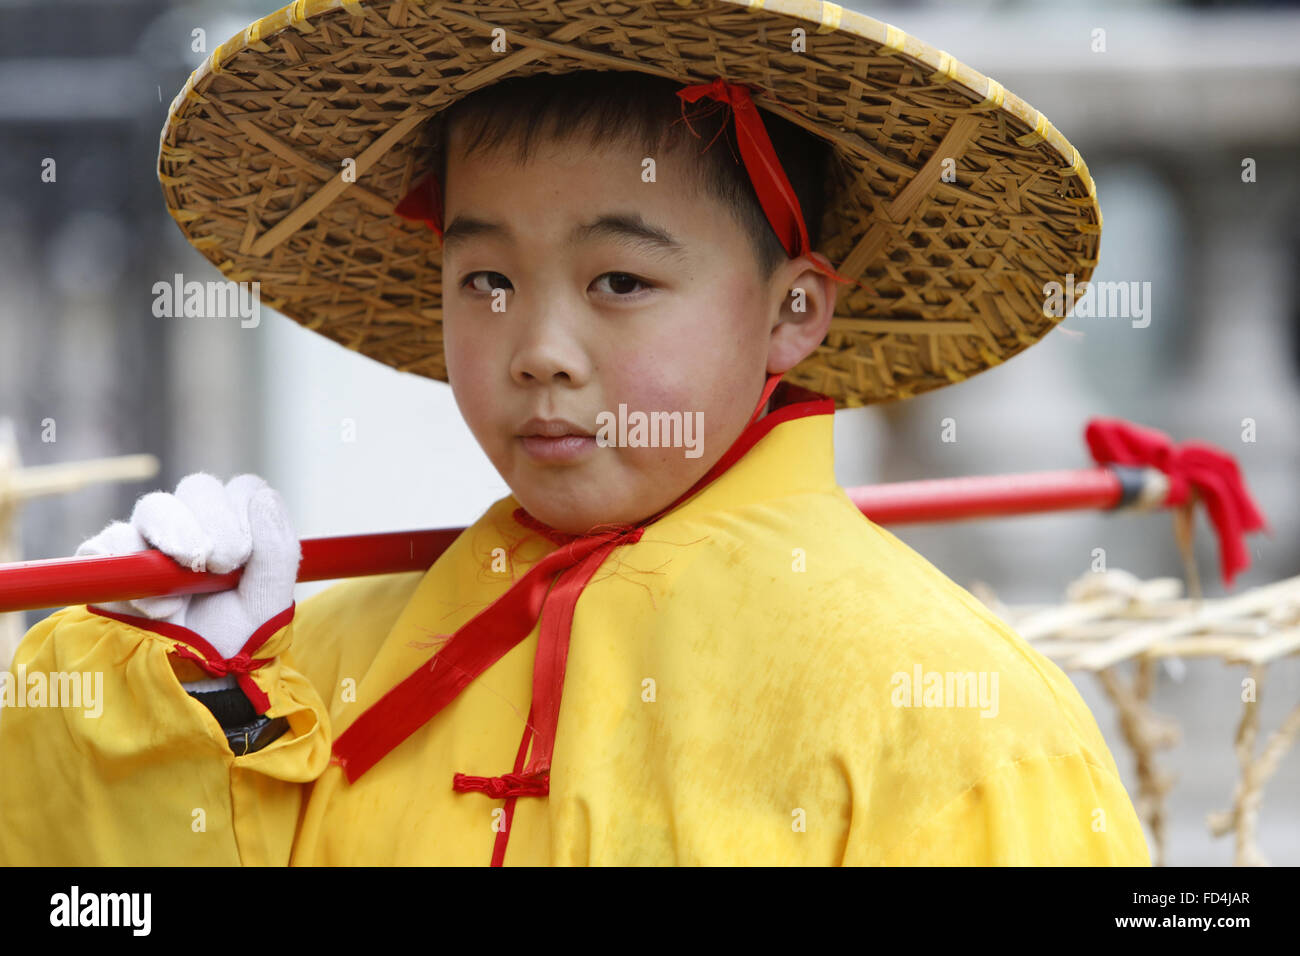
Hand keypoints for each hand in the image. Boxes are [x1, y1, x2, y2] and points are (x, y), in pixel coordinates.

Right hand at [76, 473, 300, 660]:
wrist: (203, 675)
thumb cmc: (241, 631)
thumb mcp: (271, 597)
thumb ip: (277, 549)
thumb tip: (262, 498)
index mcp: (240, 522)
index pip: (243, 489)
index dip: (242, 515)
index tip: (241, 557)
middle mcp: (197, 520)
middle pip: (198, 488)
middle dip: (210, 526)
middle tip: (218, 567)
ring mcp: (153, 537)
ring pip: (153, 507)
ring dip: (170, 544)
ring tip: (182, 595)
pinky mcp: (113, 561)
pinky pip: (105, 544)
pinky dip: (125, 570)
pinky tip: (155, 608)